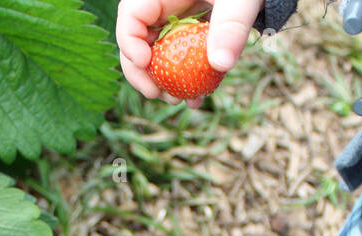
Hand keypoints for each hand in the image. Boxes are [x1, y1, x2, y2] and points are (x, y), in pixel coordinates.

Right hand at [117, 0, 263, 104]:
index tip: (146, 63)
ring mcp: (175, 22)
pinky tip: (197, 97)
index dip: (129, 40)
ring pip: (156, 55)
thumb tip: (221, 64)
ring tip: (180, 100)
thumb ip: (231, 24)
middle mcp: (163, 6)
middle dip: (143, 72)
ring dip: (164, 83)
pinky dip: (185, 80)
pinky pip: (178, 61)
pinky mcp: (188, 36)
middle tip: (158, 94)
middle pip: (136, 40)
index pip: (130, 15)